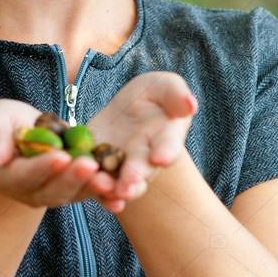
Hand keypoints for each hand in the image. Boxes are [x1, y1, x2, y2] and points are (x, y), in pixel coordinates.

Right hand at [0, 99, 130, 212]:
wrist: (18, 135)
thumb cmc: (1, 124)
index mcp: (5, 177)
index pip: (23, 176)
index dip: (42, 168)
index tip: (60, 156)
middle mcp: (29, 192)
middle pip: (51, 191)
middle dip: (72, 178)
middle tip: (90, 164)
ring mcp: (52, 193)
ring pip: (72, 194)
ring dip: (91, 188)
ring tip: (108, 178)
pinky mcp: (73, 188)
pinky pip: (88, 192)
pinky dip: (104, 194)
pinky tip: (119, 194)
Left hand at [87, 72, 197, 202]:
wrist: (129, 110)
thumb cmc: (154, 97)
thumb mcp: (164, 86)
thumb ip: (176, 94)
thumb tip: (190, 104)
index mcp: (165, 139)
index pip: (168, 146)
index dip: (166, 152)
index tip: (161, 158)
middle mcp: (144, 160)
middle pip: (141, 173)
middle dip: (134, 179)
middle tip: (126, 186)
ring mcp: (120, 167)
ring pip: (118, 184)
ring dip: (110, 188)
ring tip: (103, 188)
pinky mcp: (97, 167)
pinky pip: (95, 183)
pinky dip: (92, 190)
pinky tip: (88, 190)